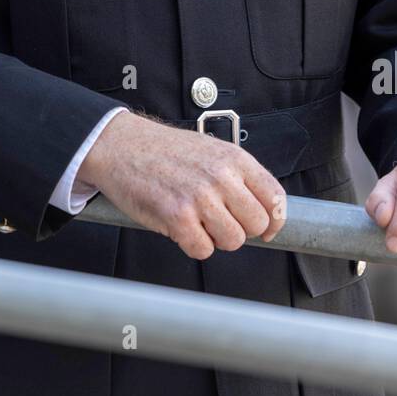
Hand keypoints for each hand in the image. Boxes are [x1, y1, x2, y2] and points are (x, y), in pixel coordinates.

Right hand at [79, 110, 286, 258]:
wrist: (121, 145)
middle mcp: (221, 176)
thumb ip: (238, 176)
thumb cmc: (163, 150)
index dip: (275, 220)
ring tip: (197, 220)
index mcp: (234, 158)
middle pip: (256, 224)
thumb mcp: (210, 150)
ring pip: (233, 241)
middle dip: (240, 229)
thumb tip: (262, 209)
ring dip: (216, 238)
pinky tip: (181, 225)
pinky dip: (192, 244)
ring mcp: (200, 197)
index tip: (268, 229)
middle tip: (219, 221)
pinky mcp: (177, 216)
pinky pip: (202, 250)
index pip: (275, 197)